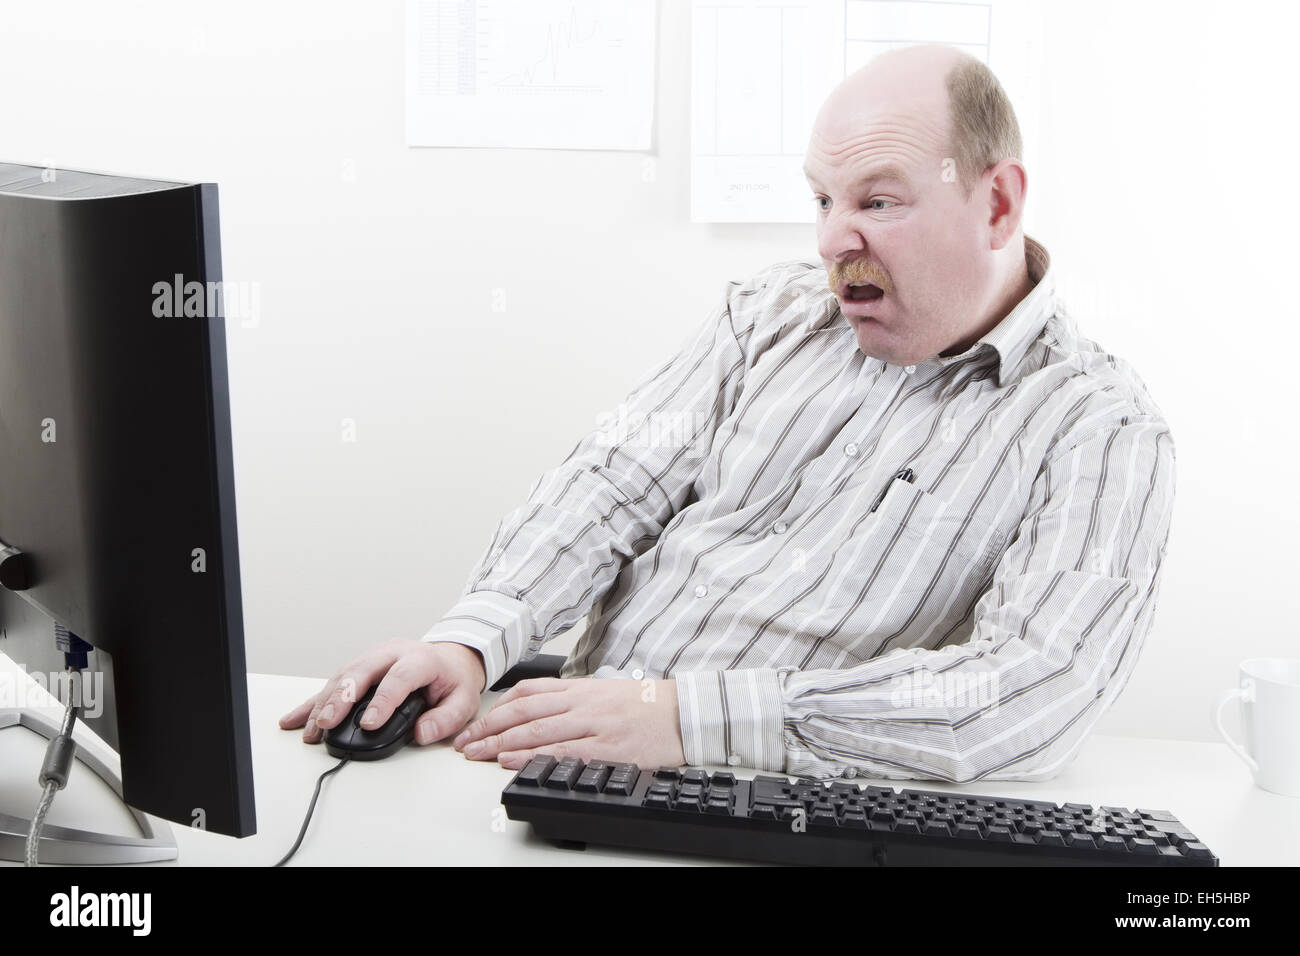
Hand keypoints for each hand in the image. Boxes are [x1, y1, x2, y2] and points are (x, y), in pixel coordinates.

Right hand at [278, 639, 486, 745]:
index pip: (399, 678)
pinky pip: (332, 684)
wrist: (448, 660)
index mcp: (420, 659)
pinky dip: (313, 703)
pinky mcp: (358, 669)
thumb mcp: (463, 701)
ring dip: (324, 704)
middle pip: (361, 671)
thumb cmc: (452, 681)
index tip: (369, 724)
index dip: (383, 701)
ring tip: (312, 730)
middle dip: (341, 697)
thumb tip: (421, 734)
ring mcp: (372, 658)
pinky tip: (295, 720)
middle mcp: (391, 653)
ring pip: (342, 677)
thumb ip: (446, 719)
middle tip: (327, 722)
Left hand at [452, 677, 685, 769]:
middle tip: (464, 741)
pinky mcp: (606, 748)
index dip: (496, 708)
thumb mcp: (603, 692)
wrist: (682, 713)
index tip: (476, 722)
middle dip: (488, 727)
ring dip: (500, 743)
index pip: (527, 692)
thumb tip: (537, 710)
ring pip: (536, 731)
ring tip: (476, 752)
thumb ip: (571, 699)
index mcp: (579, 688)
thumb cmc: (645, 705)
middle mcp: (581, 703)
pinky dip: (532, 757)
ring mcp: (593, 724)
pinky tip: (511, 761)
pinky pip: (561, 752)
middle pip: (523, 712)